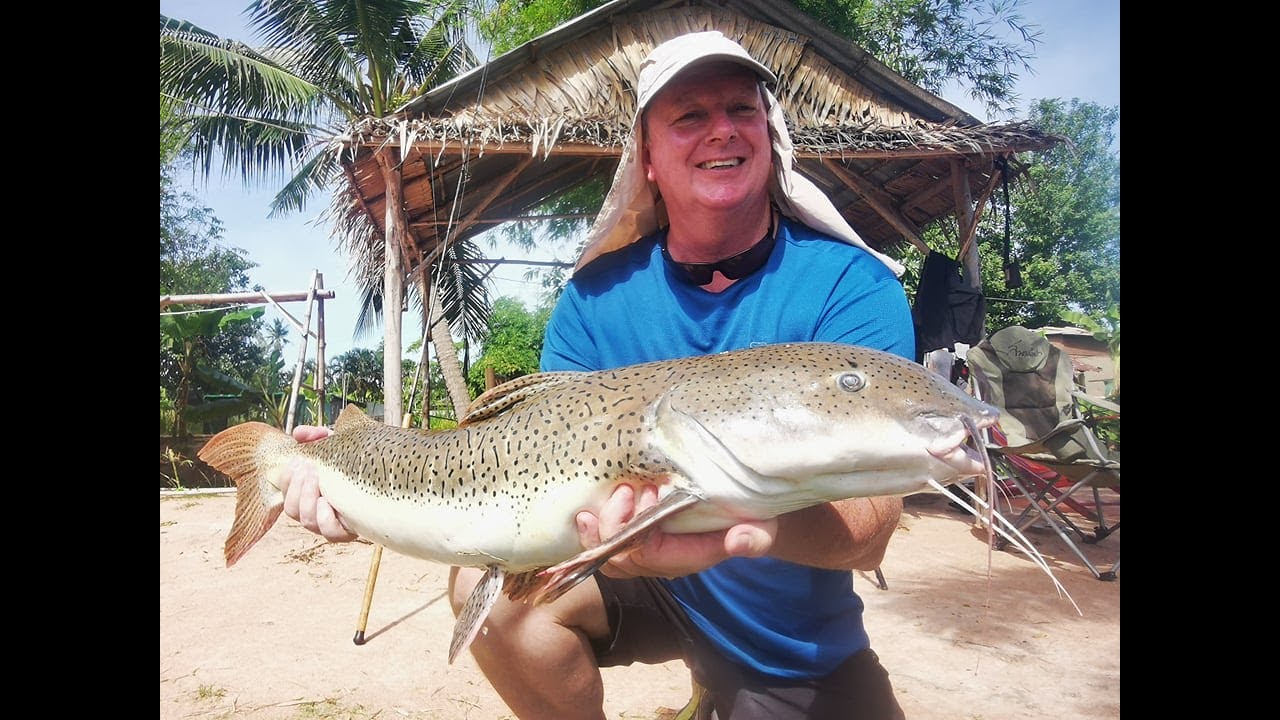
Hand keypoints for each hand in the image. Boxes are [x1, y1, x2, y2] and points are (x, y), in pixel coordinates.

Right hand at [279, 425, 358, 541]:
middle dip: (296, 488)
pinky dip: (325, 519)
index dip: (286, 480)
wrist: (386, 475)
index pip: (286, 494)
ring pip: (307, 522)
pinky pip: (330, 534)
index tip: (297, 461)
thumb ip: (316, 436)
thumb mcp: (336, 444)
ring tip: (317, 479)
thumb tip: (299, 433)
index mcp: (308, 493)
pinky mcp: (348, 531)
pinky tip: (327, 503)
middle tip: (309, 468)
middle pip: (292, 510)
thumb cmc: (356, 461)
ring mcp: (331, 524)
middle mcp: (316, 512)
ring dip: (307, 500)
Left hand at [575, 483, 776, 578]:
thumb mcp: (761, 527)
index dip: (639, 526)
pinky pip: (603, 547)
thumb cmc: (749, 519)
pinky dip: (592, 531)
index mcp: (686, 559)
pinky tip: (585, 511)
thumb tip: (741, 540)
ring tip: (612, 495)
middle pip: (621, 559)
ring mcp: (645, 553)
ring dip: (600, 528)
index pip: (650, 554)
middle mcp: (661, 562)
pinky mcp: (634, 538)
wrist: (742, 515)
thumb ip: (754, 539)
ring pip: (608, 558)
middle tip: (629, 489)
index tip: (651, 490)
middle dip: (616, 524)